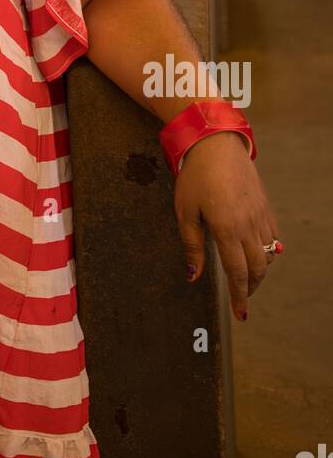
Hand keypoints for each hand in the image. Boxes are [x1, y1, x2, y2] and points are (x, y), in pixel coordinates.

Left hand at [174, 132, 280, 320]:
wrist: (215, 143)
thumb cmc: (195, 176)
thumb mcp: (185, 211)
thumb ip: (191, 246)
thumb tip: (193, 275)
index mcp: (227, 229)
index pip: (238, 273)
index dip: (240, 297)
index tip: (241, 314)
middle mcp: (248, 225)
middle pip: (257, 268)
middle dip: (251, 288)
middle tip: (242, 298)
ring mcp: (260, 214)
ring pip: (268, 253)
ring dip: (259, 270)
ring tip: (246, 277)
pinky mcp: (264, 205)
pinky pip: (272, 235)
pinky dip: (267, 250)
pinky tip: (256, 252)